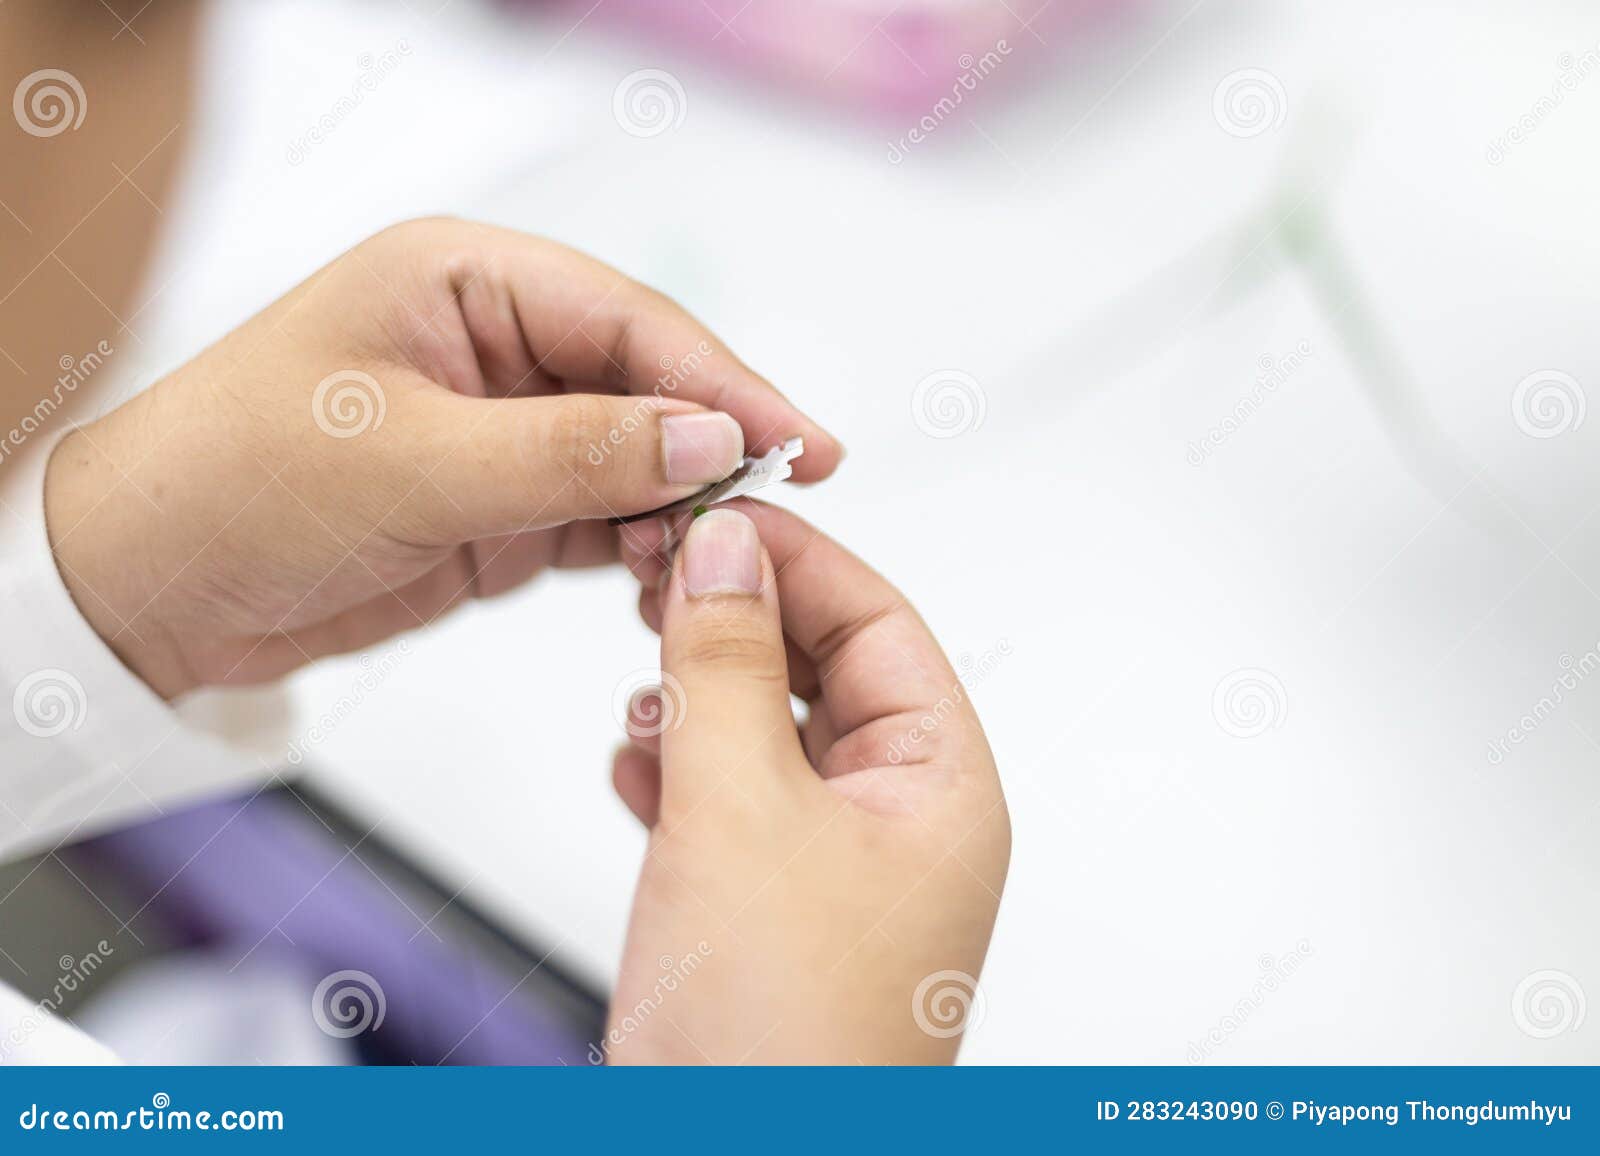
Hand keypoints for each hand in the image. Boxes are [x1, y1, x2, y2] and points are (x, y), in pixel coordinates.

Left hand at [42, 218, 842, 697]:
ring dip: (678, 508)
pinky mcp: (500, 504)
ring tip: (720, 561)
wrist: (150, 590)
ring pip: (633, 457)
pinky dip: (637, 549)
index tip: (795, 443)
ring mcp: (503, 427)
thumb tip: (712, 440)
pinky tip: (664, 580)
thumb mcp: (415, 462)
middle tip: (784, 507)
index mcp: (465, 278)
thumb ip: (573, 451)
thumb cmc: (239, 482)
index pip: (629, 319)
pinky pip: (598, 517)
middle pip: (646, 383)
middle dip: (712, 447)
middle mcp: (495, 341)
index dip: (721, 380)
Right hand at [601, 503, 1009, 1063]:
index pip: (878, 622)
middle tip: (656, 575)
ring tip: (644, 680)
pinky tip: (638, 763)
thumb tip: (724, 547)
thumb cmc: (781, 1044)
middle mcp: (901, 828)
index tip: (711, 512)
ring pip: (771, 736)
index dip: (793, 556)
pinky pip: (732, 805)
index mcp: (940, 791)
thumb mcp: (740, 811)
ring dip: (703, 696)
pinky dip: (682, 770)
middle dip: (737, 623)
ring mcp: (836, 875)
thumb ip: (730, 663)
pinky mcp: (772, 915)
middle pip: (825, 671)